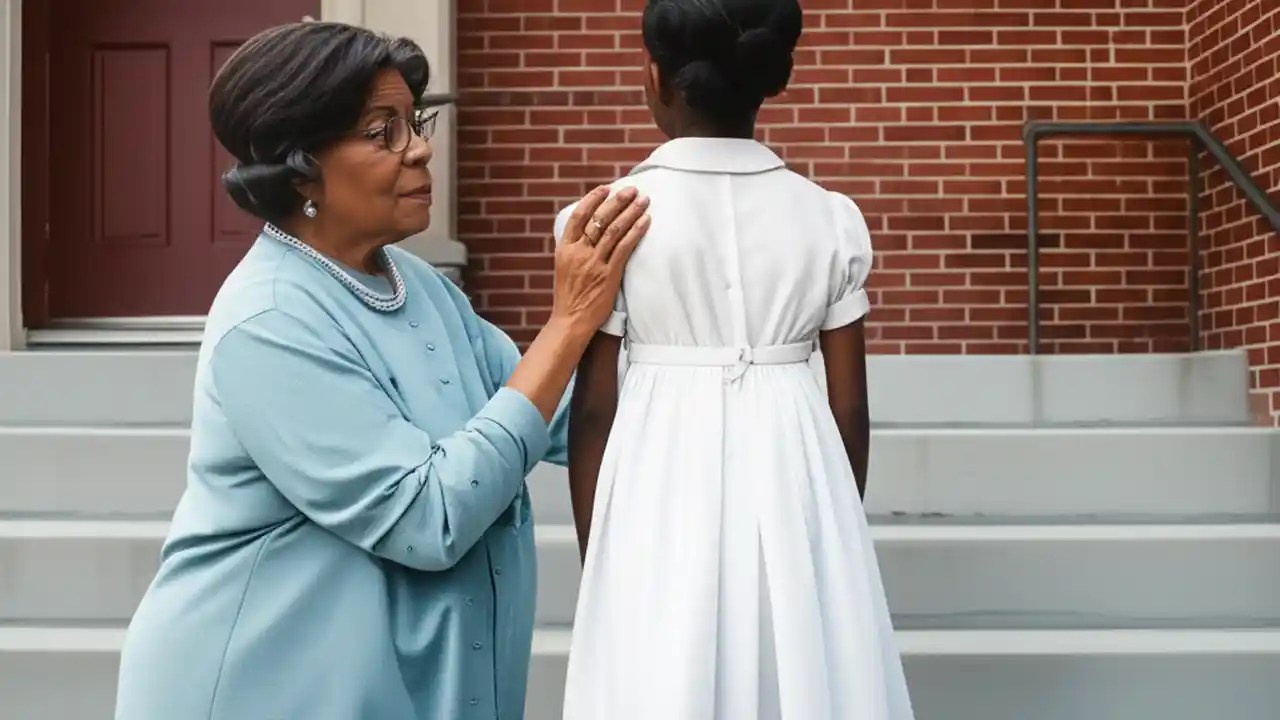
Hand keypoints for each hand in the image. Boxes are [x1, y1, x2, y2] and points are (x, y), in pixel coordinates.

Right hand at [551, 185, 650, 338]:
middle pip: (599, 219)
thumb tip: (590, 230)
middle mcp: (578, 252)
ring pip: (614, 230)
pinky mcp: (609, 275)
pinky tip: (645, 221)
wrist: (571, 321)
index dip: (592, 199)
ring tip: (643, 200)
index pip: (578, 216)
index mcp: (564, 248)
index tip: (606, 189)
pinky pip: (625, 247)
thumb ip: (575, 247)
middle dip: (617, 201)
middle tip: (632, 190)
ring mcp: (594, 263)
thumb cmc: (570, 295)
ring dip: (630, 212)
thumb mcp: (564, 267)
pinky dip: (636, 231)